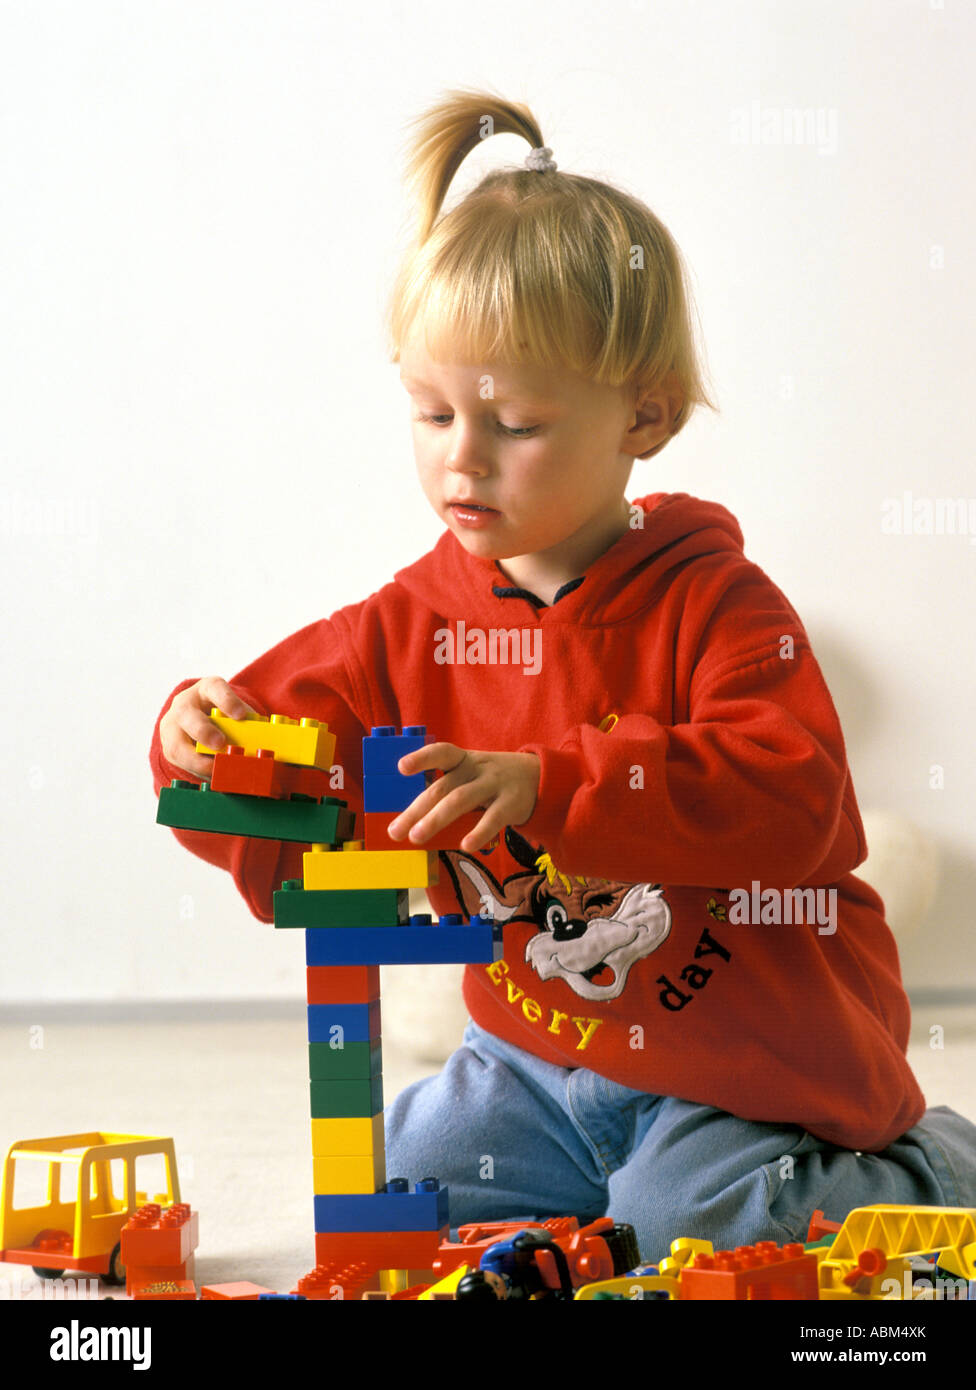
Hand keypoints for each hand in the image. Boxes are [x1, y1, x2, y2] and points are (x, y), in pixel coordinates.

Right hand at [159, 676, 258, 780]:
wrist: (196, 717)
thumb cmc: (222, 713)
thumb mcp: (234, 710)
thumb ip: (247, 722)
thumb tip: (265, 740)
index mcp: (206, 690)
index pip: (214, 688)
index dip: (227, 701)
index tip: (241, 715)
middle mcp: (185, 705)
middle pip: (187, 714)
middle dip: (204, 731)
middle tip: (220, 744)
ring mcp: (172, 727)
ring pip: (176, 744)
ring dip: (197, 761)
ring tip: (217, 769)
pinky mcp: (169, 748)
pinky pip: (179, 763)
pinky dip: (197, 771)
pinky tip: (213, 775)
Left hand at [385, 743, 540, 854]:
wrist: (539, 777)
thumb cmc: (491, 779)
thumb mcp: (471, 773)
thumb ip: (447, 788)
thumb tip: (411, 818)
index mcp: (463, 760)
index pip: (441, 752)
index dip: (421, 758)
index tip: (401, 768)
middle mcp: (476, 769)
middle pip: (442, 788)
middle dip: (416, 810)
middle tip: (395, 831)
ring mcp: (494, 785)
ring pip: (461, 801)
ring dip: (436, 819)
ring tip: (417, 837)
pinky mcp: (511, 804)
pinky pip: (492, 819)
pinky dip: (478, 833)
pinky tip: (465, 846)